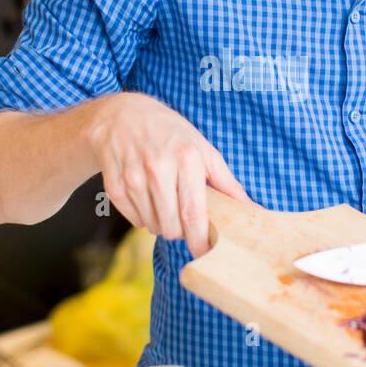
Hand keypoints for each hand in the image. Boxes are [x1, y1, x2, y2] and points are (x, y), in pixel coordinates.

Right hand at [87, 92, 249, 256]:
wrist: (121, 115)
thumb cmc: (169, 133)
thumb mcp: (202, 148)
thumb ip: (227, 182)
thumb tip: (251, 208)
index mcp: (186, 159)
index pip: (194, 214)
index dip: (200, 239)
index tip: (205, 251)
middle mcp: (158, 168)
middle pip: (172, 227)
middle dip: (181, 232)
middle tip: (184, 219)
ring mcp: (133, 178)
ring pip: (152, 226)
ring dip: (162, 224)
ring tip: (165, 202)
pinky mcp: (114, 186)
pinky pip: (134, 220)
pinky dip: (143, 217)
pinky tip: (147, 197)